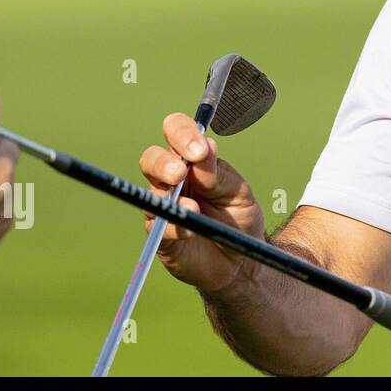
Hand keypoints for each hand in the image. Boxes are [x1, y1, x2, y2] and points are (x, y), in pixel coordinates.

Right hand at [138, 112, 265, 293]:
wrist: (241, 258)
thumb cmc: (238, 217)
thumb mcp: (237, 192)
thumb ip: (219, 174)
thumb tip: (205, 147)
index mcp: (193, 160)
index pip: (177, 132)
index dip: (182, 133)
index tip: (200, 150)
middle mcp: (172, 179)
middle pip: (152, 158)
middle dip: (165, 162)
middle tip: (181, 172)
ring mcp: (163, 206)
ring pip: (150, 191)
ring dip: (169, 195)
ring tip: (192, 207)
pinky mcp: (161, 234)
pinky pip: (159, 226)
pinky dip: (175, 226)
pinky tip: (190, 230)